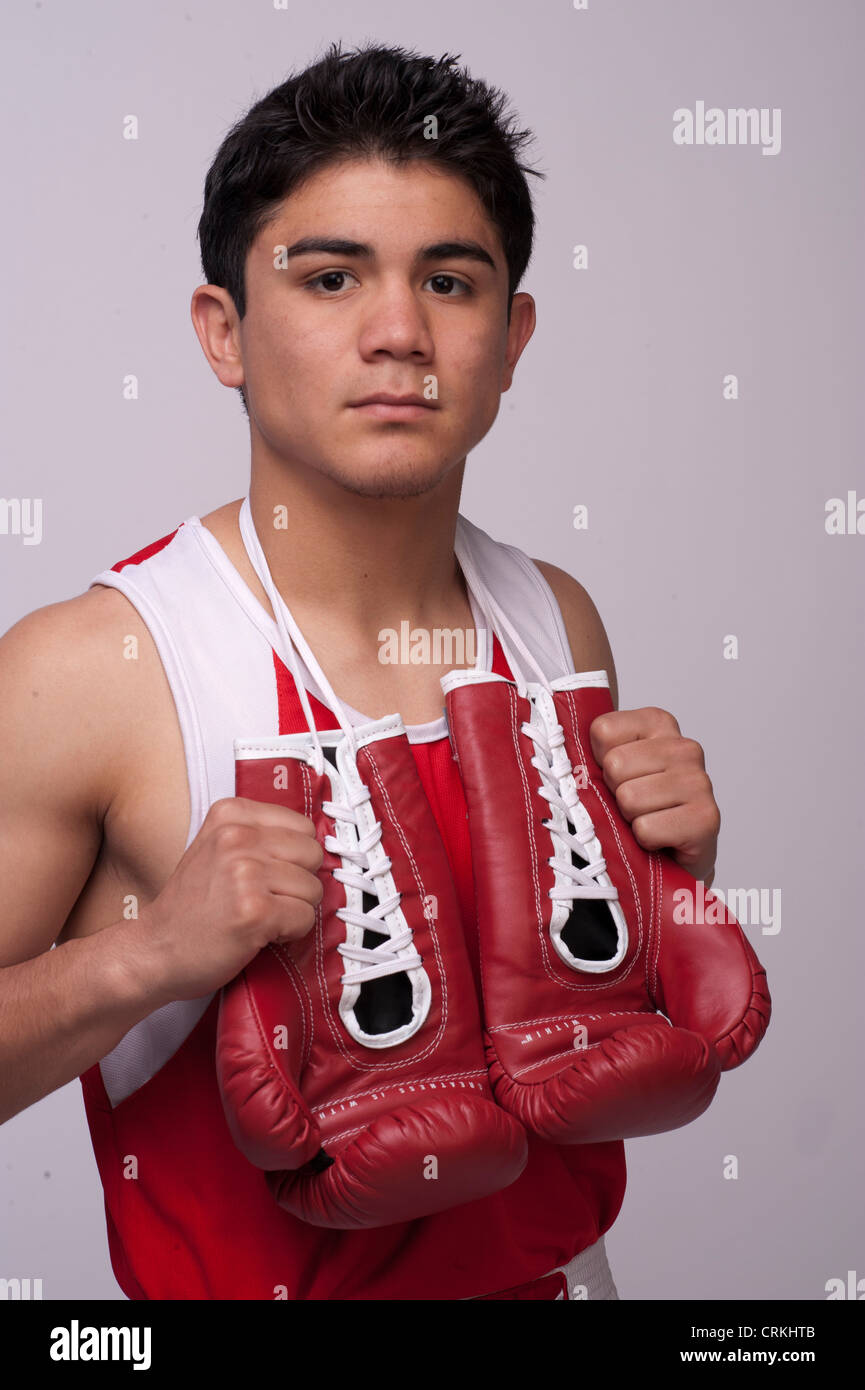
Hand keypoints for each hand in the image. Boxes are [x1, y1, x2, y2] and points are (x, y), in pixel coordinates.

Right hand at [122, 796, 324, 1006]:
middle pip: (313, 854)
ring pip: (313, 889)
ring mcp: (245, 873)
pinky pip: (305, 918)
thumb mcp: (217, 849)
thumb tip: (319, 842)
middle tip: (265, 899)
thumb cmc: (192, 906)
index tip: (269, 874)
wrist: (154, 950)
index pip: (303, 826)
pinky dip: (290, 933)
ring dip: (293, 910)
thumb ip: (260, 836)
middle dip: (298, 882)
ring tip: (258, 916)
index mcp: (230, 814)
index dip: (294, 857)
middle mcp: (237, 836)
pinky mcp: (255, 911)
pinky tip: (260, 933)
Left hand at [588, 707, 720, 886]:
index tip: (616, 777)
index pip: (603, 730)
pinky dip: (645, 841)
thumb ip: (591, 750)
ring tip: (647, 821)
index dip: (598, 761)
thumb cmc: (638, 808)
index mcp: (659, 724)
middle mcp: (685, 748)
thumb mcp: (610, 769)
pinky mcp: (705, 819)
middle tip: (633, 806)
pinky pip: (646, 828)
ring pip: (629, 798)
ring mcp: (699, 782)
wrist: (673, 858)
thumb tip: (564, 752)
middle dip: (615, 793)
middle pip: (615, 765)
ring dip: (630, 819)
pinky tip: (660, 839)